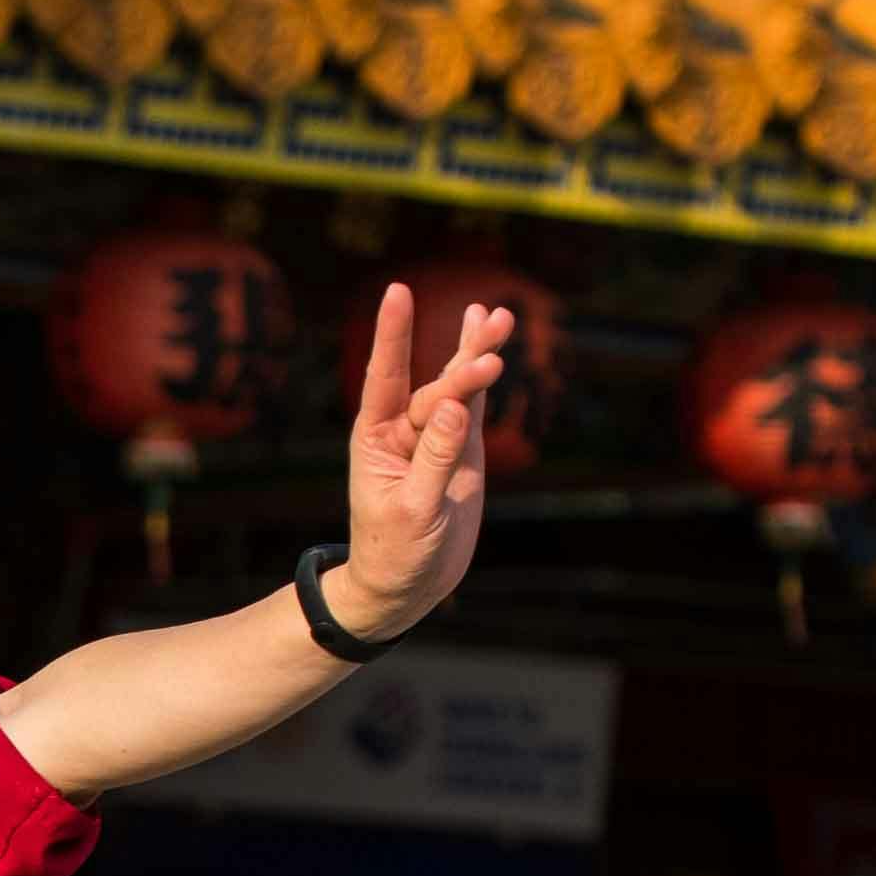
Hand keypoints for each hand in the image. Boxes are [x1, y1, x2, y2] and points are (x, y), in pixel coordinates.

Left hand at [334, 281, 506, 640]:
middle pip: (435, 384)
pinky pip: (472, 404)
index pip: (385, 377)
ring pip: (456, 386)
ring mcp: (433, 435)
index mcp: (375, 438)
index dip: (393, 334)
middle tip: (496, 333)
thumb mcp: (414, 511)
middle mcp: (401, 428)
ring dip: (476, 352)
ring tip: (501, 316)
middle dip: (464, 362)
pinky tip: (488, 338)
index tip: (399, 291)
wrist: (407, 585)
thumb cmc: (395, 552)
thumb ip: (434, 459)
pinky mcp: (460, 448)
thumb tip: (454, 407)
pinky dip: (481, 376)